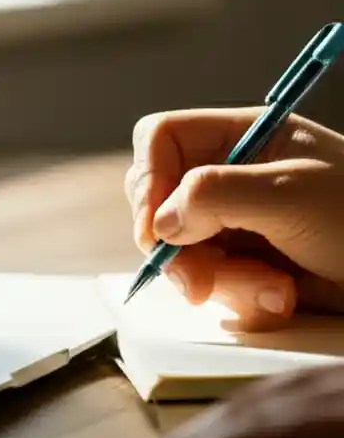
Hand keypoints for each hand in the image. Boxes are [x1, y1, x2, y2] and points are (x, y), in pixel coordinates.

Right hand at [125, 108, 343, 328]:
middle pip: (158, 203)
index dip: (148, 180)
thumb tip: (158, 226)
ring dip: (223, 281)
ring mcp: (239, 224)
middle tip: (199, 281)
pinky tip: (285, 298)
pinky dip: (244, 300)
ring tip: (275, 290)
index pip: (160, 140)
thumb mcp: (290, 194)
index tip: (156, 229)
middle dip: (179, 246)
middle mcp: (233, 177)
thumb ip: (213, 196)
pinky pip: (214, 286)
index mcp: (243, 137)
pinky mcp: (251, 268)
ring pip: (183, 253)